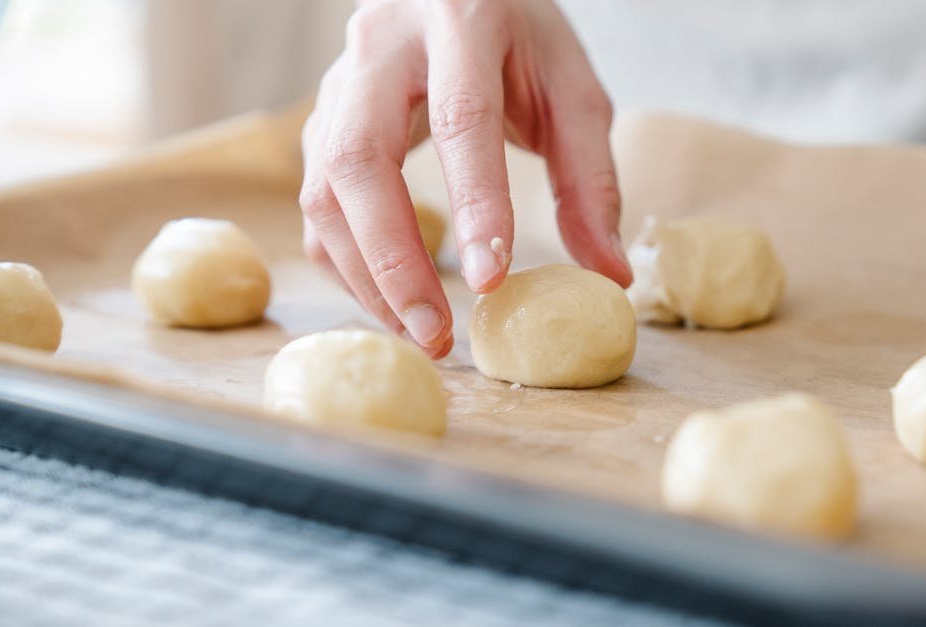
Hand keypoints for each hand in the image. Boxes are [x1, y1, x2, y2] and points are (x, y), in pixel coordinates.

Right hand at [300, 0, 632, 359]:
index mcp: (460, 23)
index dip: (476, 203)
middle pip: (360, 159)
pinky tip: (389, 298)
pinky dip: (346, 261)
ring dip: (365, 273)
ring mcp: (338, 83)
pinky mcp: (320, 120)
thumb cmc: (520, 41)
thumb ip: (591, 180)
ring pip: (323, 187)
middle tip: (435, 332)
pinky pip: (315, 202)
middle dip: (392, 259)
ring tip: (418, 330)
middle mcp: (383, 48)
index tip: (493, 280)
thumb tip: (610, 275)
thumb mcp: (572, 92)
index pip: (461, 120)